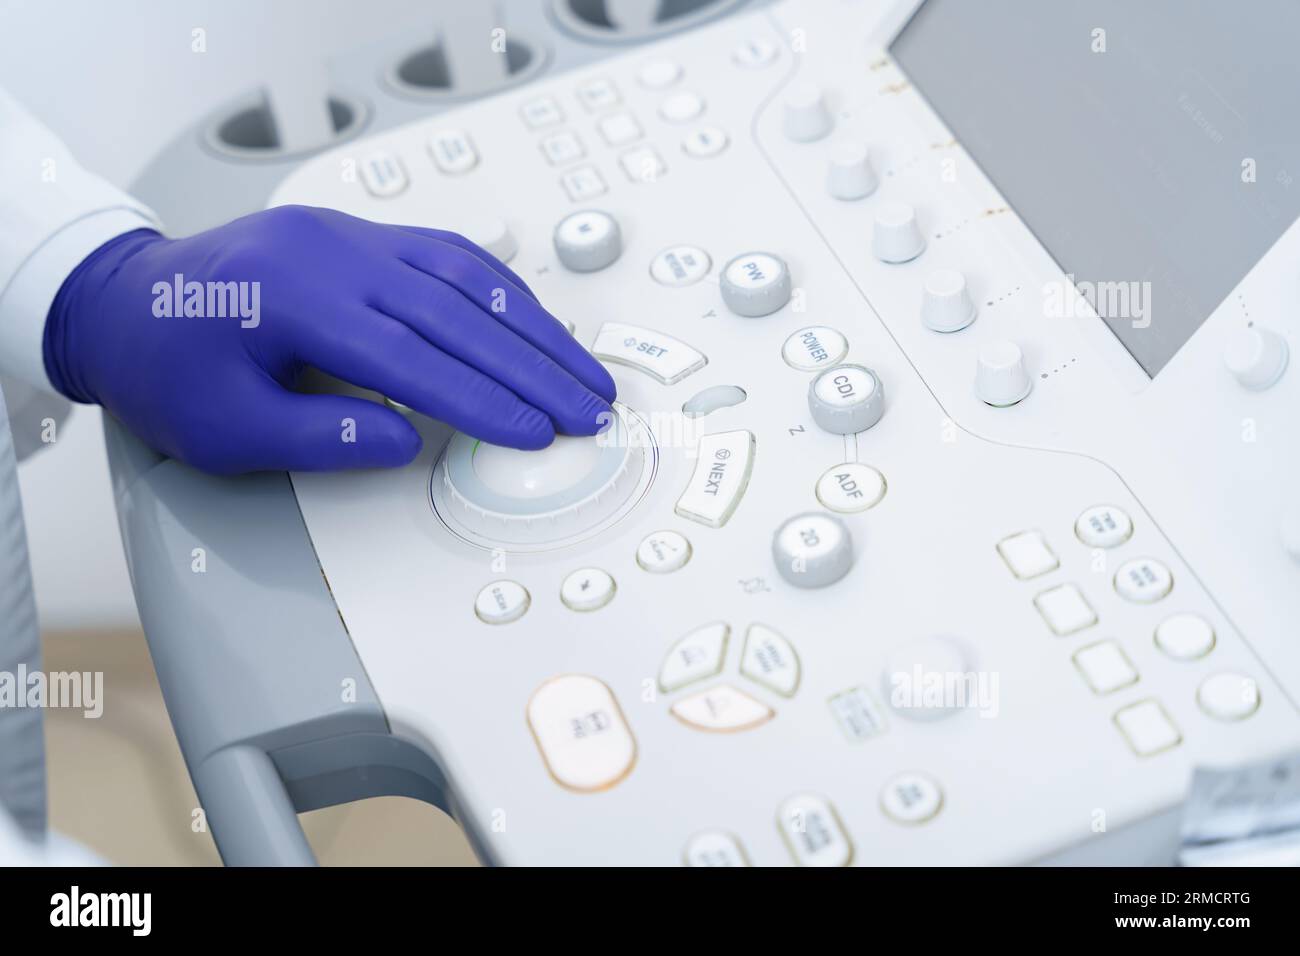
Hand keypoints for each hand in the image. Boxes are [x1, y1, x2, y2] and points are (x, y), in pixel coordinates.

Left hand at [42, 205, 615, 473]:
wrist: (127, 300)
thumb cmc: (168, 366)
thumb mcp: (223, 428)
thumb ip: (320, 438)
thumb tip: (406, 442)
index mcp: (293, 299)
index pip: (413, 357)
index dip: (484, 399)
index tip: (536, 432)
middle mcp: (331, 254)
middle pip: (457, 311)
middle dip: (533, 365)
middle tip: (587, 407)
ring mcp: (350, 235)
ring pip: (465, 273)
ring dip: (533, 324)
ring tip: (582, 370)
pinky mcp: (361, 235)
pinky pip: (447, 254)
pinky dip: (500, 290)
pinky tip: (535, 320)